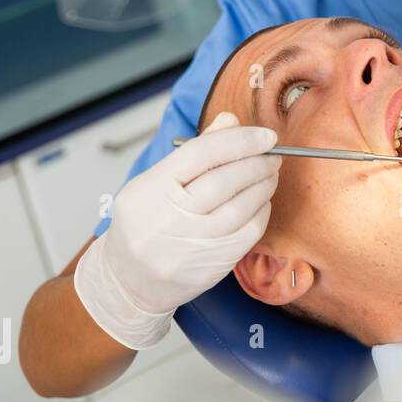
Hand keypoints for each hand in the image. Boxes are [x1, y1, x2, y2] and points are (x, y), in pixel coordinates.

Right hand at [74, 112, 280, 348]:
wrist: (128, 280)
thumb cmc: (145, 224)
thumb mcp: (156, 182)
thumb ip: (196, 151)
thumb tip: (231, 121)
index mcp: (150, 189)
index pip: (202, 154)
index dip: (240, 140)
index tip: (266, 135)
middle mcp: (167, 218)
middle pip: (224, 181)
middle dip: (257, 162)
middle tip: (273, 154)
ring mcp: (190, 245)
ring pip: (241, 207)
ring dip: (263, 185)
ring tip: (270, 173)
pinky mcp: (211, 265)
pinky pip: (248, 233)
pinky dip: (261, 212)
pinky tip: (262, 201)